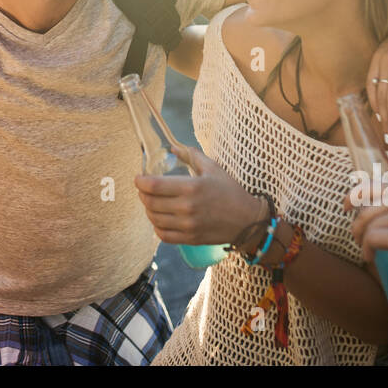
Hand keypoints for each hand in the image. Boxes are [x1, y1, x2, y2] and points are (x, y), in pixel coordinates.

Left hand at [133, 144, 264, 246]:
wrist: (248, 220)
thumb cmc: (231, 192)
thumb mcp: (213, 168)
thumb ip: (192, 155)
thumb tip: (174, 148)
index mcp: (191, 187)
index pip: (154, 186)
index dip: (141, 182)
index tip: (138, 178)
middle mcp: (187, 207)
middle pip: (151, 203)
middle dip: (142, 194)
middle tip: (143, 189)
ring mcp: (188, 225)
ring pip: (155, 219)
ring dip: (148, 210)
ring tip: (150, 203)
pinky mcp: (190, 239)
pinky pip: (164, 235)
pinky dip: (157, 227)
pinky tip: (159, 220)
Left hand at [344, 181, 387, 286]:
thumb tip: (372, 208)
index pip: (370, 185)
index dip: (353, 195)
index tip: (346, 206)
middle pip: (364, 208)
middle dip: (356, 224)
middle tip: (355, 236)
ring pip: (366, 225)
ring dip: (362, 240)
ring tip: (367, 250)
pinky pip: (371, 239)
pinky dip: (367, 250)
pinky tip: (370, 257)